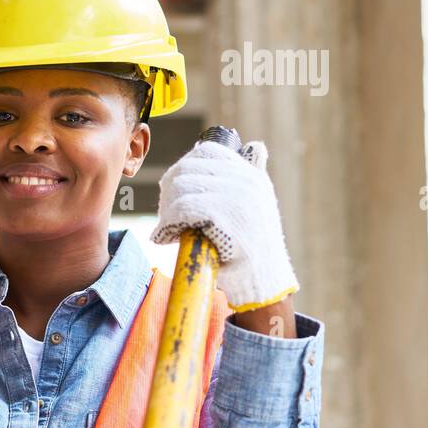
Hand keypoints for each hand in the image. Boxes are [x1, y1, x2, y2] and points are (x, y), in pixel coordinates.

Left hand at [149, 139, 297, 312]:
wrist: (261, 282)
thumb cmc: (252, 248)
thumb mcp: (257, 204)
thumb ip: (249, 177)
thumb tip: (254, 146)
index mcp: (251, 175)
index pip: (205, 153)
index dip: (182, 170)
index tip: (175, 194)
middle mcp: (246, 181)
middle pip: (186, 169)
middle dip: (169, 193)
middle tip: (167, 216)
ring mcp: (237, 196)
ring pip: (180, 188)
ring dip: (166, 210)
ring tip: (168, 229)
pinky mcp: (224, 214)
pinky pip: (182, 209)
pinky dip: (167, 224)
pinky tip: (167, 237)